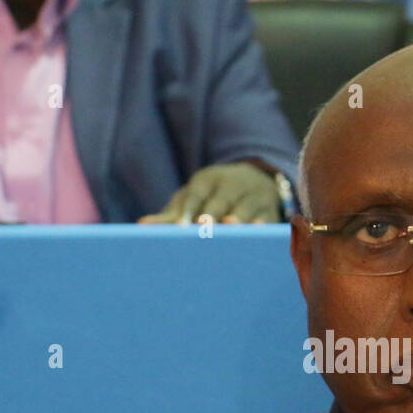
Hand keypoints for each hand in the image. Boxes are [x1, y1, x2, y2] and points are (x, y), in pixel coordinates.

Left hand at [137, 162, 278, 224]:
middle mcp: (231, 184)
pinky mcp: (270, 209)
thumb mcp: (192, 200)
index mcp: (208, 179)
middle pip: (220, 200)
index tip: (181, 227)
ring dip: (239, 217)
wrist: (253, 180)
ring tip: (231, 226)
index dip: (189, 210)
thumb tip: (142, 226)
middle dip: (212, 214)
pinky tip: (258, 233)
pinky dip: (263, 224)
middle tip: (203, 228)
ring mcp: (253, 195)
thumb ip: (170, 215)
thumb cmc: (211, 198)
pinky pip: (267, 216)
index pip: (196, 194)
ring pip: (245, 207)